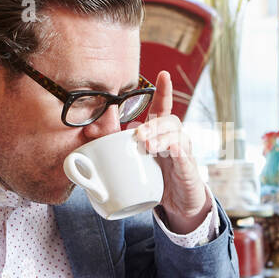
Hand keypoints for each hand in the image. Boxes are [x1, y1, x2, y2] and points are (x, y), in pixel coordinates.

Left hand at [131, 70, 210, 232]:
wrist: (179, 204)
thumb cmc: (156, 178)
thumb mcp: (135, 161)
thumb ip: (115, 146)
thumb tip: (88, 131)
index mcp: (161, 134)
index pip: (163, 108)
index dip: (163, 91)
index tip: (163, 74)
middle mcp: (175, 139)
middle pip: (169, 120)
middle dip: (154, 125)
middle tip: (139, 136)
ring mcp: (184, 153)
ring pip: (178, 135)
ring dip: (162, 138)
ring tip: (149, 146)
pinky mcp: (189, 170)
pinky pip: (186, 156)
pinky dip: (179, 152)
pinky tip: (172, 151)